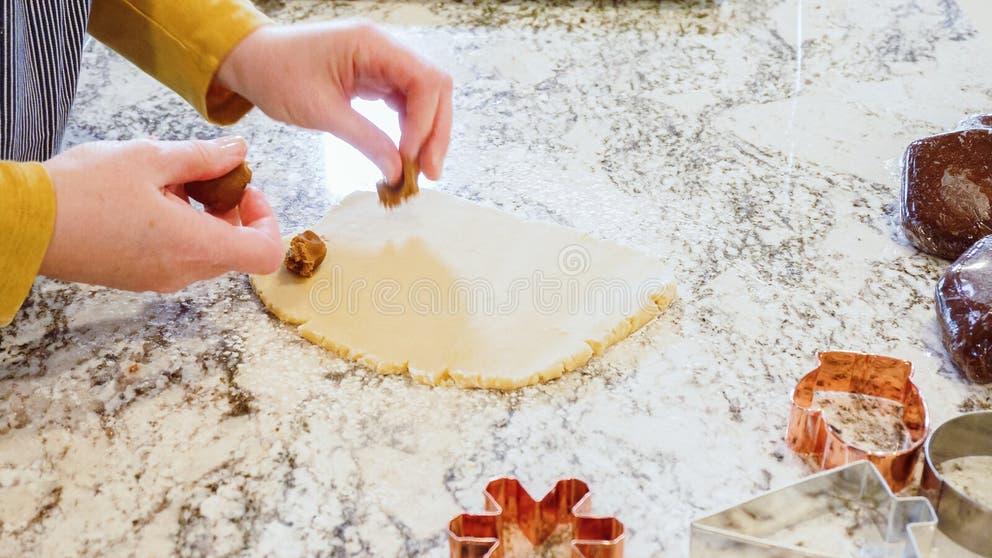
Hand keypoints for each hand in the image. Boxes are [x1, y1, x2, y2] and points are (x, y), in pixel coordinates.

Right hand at [39, 138, 283, 291]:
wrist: (22, 224)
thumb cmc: (82, 192)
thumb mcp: (149, 158)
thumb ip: (203, 157)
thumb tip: (238, 151)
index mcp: (194, 246)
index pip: (264, 252)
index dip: (267, 219)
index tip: (245, 190)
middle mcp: (182, 271)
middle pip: (235, 247)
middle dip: (229, 208)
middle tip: (203, 173)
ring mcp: (159, 278)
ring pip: (205, 248)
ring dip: (200, 212)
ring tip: (165, 176)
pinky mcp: (138, 276)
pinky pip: (177, 253)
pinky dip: (177, 224)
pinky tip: (146, 192)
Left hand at [216, 20, 452, 184]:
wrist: (251, 61)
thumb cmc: (276, 74)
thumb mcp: (320, 111)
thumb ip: (364, 139)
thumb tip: (397, 170)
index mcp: (372, 44)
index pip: (424, 82)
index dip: (426, 124)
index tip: (412, 160)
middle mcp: (385, 48)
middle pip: (434, 88)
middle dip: (435, 132)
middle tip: (429, 173)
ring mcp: (383, 62)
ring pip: (425, 98)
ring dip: (425, 134)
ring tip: (417, 171)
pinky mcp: (376, 78)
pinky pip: (406, 104)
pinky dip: (409, 131)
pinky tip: (404, 155)